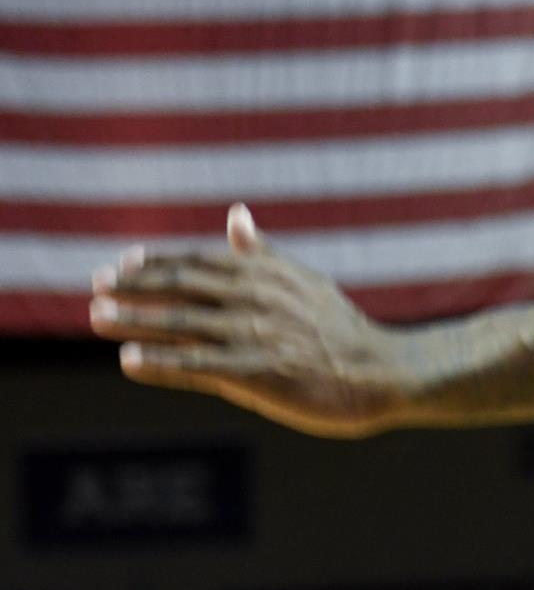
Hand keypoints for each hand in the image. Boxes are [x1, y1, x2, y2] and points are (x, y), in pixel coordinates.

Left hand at [88, 204, 414, 438]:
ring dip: (136, 319)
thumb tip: (236, 215)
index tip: (124, 261)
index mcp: (268, 274)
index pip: (201, 260)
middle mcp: (258, 299)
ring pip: (183, 323)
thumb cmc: (340, 329)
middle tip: (97, 285)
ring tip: (98, 317)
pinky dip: (162, 361)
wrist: (379, 372)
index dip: (160, 260)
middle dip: (136, 285)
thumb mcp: (304, 281)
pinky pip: (199, 366)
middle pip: (184, 286)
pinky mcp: (257, 374)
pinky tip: (130, 359)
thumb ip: (263, 254)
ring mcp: (256, 336)